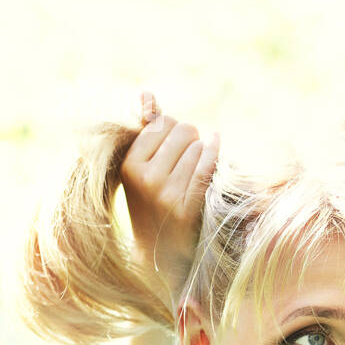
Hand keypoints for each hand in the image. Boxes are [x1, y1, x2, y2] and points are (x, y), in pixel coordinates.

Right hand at [120, 92, 218, 298]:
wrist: (158, 252)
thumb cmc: (151, 201)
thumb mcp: (139, 167)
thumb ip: (146, 130)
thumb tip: (146, 92)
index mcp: (128, 164)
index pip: (161, 123)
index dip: (173, 129)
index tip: (173, 144)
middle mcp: (144, 177)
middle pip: (182, 131)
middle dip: (191, 137)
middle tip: (188, 154)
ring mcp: (165, 193)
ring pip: (198, 147)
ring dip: (203, 151)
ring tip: (193, 167)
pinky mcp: (186, 207)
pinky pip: (207, 167)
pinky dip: (215, 153)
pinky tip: (216, 146)